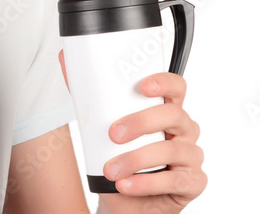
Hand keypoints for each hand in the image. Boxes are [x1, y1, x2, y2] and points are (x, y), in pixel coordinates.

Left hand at [59, 50, 206, 213]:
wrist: (124, 200)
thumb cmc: (118, 156)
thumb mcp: (101, 127)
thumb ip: (88, 96)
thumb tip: (66, 59)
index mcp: (165, 110)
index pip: (176, 87)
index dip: (164, 82)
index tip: (142, 86)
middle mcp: (183, 130)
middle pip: (173, 114)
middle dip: (141, 122)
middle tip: (113, 133)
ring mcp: (190, 156)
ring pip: (171, 149)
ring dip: (137, 158)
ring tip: (111, 169)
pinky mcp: (193, 182)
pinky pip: (175, 180)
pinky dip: (146, 182)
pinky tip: (125, 184)